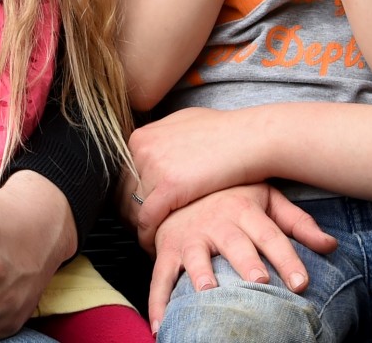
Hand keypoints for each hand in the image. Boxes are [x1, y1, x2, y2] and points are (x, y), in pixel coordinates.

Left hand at [128, 107, 265, 236]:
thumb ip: (162, 138)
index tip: (135, 211)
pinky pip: (148, 220)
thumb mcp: (184, 123)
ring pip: (133, 208)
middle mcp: (141, 149)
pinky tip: (156, 247)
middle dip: (128, 214)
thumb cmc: (225, 132)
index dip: (128, 196)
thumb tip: (153, 150)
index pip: (121, 174)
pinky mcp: (168, 186)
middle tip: (139, 231)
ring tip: (149, 241)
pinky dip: (148, 237)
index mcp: (142, 136)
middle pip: (122, 191)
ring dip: (138, 228)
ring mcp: (153, 166)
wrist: (250, 138)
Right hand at [146, 185, 337, 326]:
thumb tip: (331, 245)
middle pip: (236, 243)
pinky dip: (158, 301)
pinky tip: (161, 324)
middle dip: (247, 263)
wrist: (180, 183)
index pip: (271, 235)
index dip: (287, 257)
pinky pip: (161, 276)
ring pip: (196, 257)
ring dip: (201, 274)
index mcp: (245, 210)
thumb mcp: (267, 199)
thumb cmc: (231, 196)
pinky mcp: (168, 250)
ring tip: (208, 292)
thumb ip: (298, 224)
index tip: (302, 282)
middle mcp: (218, 222)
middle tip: (260, 282)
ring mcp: (190, 236)